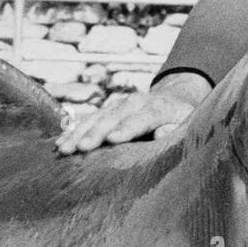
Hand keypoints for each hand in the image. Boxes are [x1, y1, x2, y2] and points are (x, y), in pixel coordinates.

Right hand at [55, 71, 208, 153]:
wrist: (173, 98)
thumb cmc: (181, 118)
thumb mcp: (188, 122)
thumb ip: (176, 129)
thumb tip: (162, 134)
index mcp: (157, 107)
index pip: (142, 117)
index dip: (127, 128)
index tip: (113, 139)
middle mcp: (135, 102)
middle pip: (113, 117)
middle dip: (96, 133)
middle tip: (81, 148)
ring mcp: (119, 105)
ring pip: (96, 117)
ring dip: (78, 133)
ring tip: (64, 149)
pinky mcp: (108, 110)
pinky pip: (88, 119)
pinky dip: (73, 130)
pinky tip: (60, 142)